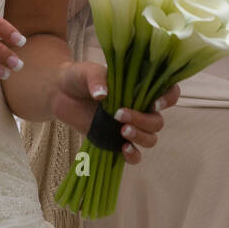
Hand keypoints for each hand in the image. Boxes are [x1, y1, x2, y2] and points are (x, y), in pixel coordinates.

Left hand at [51, 63, 179, 163]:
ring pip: (150, 138)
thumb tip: (102, 95)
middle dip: (143, 121)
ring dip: (140, 137)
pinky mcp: (116, 141)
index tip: (155, 102)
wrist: (60, 93)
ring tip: (121, 131)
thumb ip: (96, 79)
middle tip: (119, 115)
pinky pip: (134, 155)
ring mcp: (130, 126)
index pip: (168, 92)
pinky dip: (133, 155)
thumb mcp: (87, 71)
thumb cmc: (78, 77)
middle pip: (157, 121)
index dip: (168, 98)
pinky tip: (123, 149)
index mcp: (139, 87)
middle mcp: (140, 108)